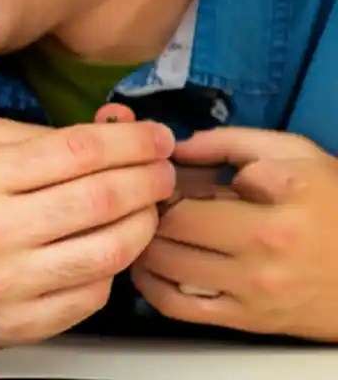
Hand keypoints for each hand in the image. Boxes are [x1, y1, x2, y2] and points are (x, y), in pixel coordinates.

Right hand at [0, 111, 175, 350]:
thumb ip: (24, 132)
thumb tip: (99, 135)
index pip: (75, 153)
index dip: (129, 141)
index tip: (154, 136)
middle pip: (101, 200)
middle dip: (149, 179)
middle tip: (164, 169)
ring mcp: (8, 285)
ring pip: (107, 252)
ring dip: (144, 223)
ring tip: (149, 206)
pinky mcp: (19, 324)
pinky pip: (91, 295)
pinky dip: (112, 268)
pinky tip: (109, 247)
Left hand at [132, 128, 337, 340]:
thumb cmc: (333, 205)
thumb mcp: (296, 154)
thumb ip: (231, 142)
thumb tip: (174, 147)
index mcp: (282, 196)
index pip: (200, 180)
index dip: (170, 177)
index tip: (166, 176)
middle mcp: (266, 244)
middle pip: (173, 224)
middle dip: (152, 209)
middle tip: (150, 202)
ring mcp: (254, 288)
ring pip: (165, 263)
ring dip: (144, 242)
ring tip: (148, 228)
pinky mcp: (246, 320)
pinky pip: (175, 306)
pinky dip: (150, 284)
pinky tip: (149, 265)